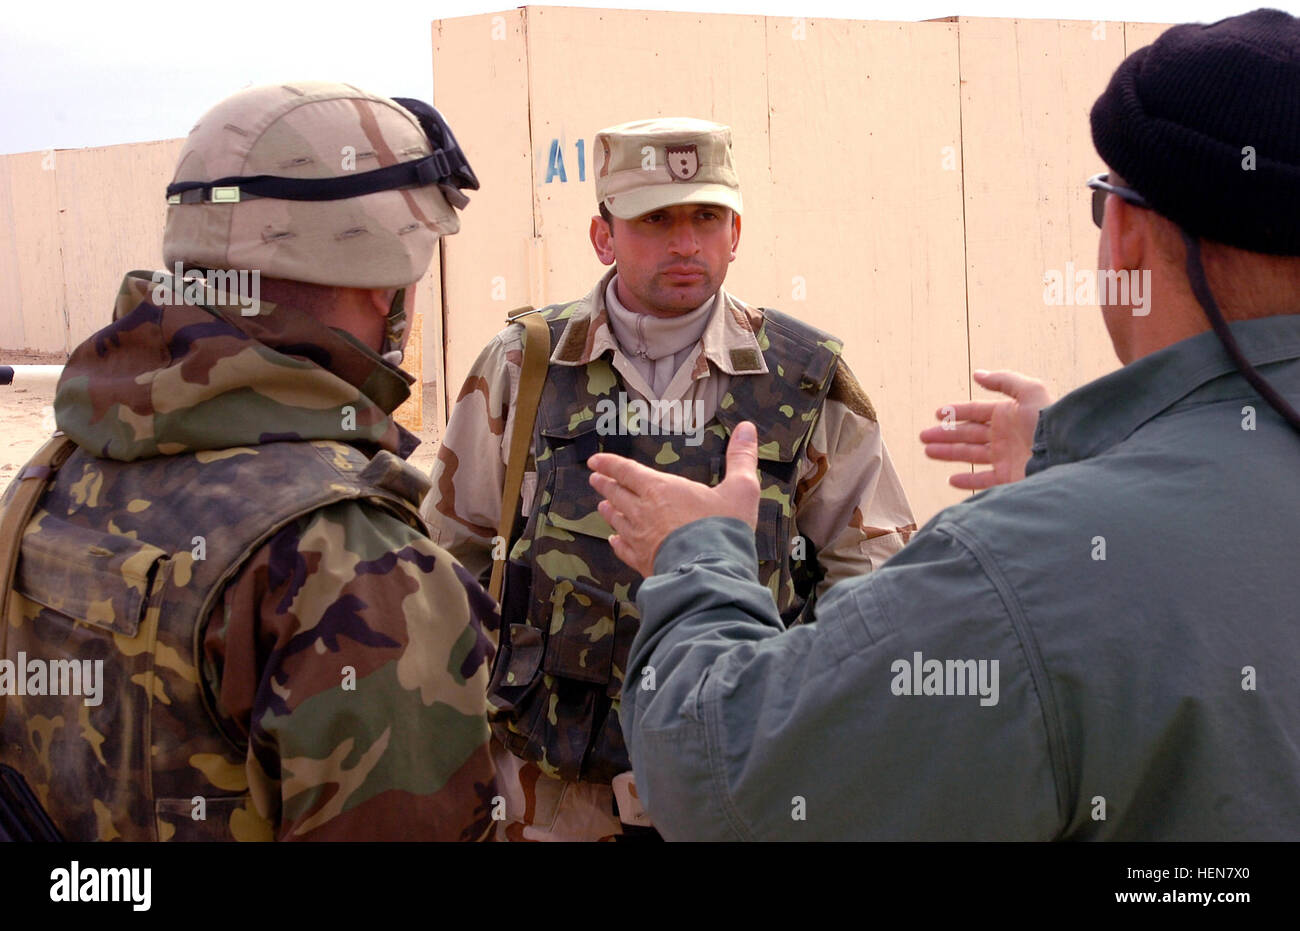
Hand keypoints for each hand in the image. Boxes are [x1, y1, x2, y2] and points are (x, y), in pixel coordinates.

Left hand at [588, 421, 760, 576]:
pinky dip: (617, 543)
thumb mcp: (741, 489)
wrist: (709, 572)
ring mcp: (640, 539)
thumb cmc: (723, 529)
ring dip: (609, 511)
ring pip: (618, 521)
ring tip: (602, 506)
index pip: (627, 471)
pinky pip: (624, 549)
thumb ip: (741, 458)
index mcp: (661, 490)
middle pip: (618, 494)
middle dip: (605, 484)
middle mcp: (643, 512)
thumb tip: (747, 428)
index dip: (610, 464)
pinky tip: (614, 541)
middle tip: (595, 478)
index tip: (595, 460)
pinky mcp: (642, 562)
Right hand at [919, 369, 1052, 489]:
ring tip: (928, 452)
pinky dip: (966, 481)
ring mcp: (1005, 458)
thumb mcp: (1030, 391)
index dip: (956, 412)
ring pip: (970, 455)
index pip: (976, 412)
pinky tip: (951, 479)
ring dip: (948, 453)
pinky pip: (983, 480)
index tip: (937, 414)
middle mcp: (1004, 436)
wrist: (1064, 455)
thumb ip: (1004, 380)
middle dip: (945, 434)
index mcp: (1007, 415)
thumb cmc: (1048, 422)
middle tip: (923, 436)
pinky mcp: (1008, 478)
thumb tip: (978, 374)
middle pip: (968, 434)